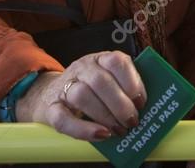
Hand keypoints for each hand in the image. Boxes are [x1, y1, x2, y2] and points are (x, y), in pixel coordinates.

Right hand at [15, 51, 145, 141]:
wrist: (50, 94)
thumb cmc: (91, 89)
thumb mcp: (108, 80)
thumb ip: (125, 87)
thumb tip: (144, 105)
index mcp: (100, 59)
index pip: (116, 61)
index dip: (132, 81)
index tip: (142, 101)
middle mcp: (81, 68)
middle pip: (100, 81)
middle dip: (120, 104)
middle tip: (132, 121)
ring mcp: (64, 86)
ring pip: (82, 96)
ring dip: (105, 116)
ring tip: (119, 130)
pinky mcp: (50, 108)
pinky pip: (64, 119)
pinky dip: (84, 129)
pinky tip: (102, 135)